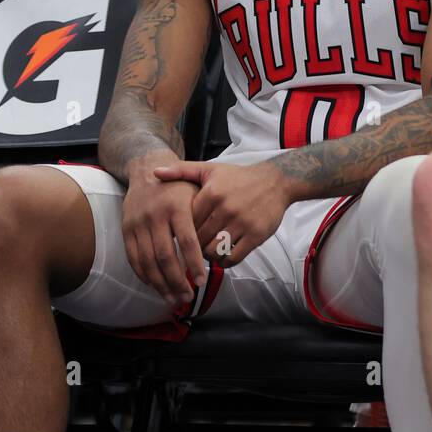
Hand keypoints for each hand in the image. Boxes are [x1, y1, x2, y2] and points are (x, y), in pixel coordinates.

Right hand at [121, 170, 206, 309]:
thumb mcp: (196, 192)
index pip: (187, 241)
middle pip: (164, 256)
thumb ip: (205, 216)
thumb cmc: (180, 186)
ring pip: (147, 261)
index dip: (193, 264)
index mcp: (177, 206)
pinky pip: (133, 258)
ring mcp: (138, 223)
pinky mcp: (126, 230)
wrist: (147, 170)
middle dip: (176, 281)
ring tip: (173, 299)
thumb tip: (219, 247)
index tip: (202, 281)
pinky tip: (155, 286)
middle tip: (187, 297)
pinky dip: (143, 275)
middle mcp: (155, 215)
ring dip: (160, 284)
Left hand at [153, 160, 295, 266]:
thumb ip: (182, 171)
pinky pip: (233, 257)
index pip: (187, 223)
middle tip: (195, 247)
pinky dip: (225, 261)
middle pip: (198, 239)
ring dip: (208, 255)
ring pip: (214, 251)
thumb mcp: (210, 170)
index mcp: (212, 193)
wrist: (276, 181)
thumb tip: (154, 172)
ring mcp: (242, 223)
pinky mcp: (256, 235)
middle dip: (194, 247)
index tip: (184, 234)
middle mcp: (226, 208)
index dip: (183, 232)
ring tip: (208, 251)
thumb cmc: (239, 178)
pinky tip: (224, 255)